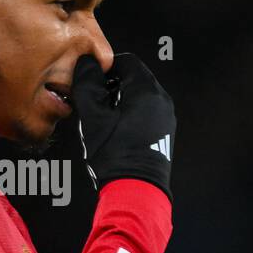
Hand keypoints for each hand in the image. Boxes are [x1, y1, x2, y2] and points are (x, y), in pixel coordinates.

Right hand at [71, 52, 174, 200]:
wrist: (137, 190)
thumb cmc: (115, 155)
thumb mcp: (93, 117)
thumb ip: (88, 85)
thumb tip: (86, 64)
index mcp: (147, 91)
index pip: (126, 61)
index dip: (105, 67)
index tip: (90, 79)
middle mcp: (161, 100)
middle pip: (134, 78)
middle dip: (111, 84)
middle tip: (92, 99)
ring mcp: (166, 117)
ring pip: (140, 96)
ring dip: (119, 99)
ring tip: (101, 118)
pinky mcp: (165, 132)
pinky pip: (147, 111)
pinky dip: (130, 113)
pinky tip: (115, 131)